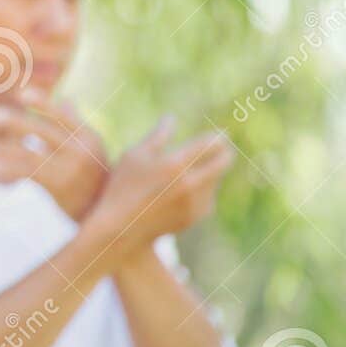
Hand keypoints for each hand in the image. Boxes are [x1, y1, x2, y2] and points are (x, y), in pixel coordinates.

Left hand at [0, 90, 109, 220]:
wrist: (105, 212)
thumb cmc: (96, 176)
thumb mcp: (92, 149)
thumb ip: (76, 124)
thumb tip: (65, 99)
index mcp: (88, 137)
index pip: (62, 116)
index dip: (42, 103)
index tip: (21, 93)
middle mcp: (81, 151)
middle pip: (45, 131)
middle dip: (18, 122)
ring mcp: (70, 170)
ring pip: (32, 154)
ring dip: (6, 150)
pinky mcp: (60, 187)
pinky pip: (30, 173)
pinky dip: (11, 168)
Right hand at [89, 117, 233, 251]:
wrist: (121, 227)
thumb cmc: (122, 185)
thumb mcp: (133, 155)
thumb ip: (157, 135)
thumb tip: (171, 118)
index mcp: (174, 164)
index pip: (211, 144)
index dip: (218, 137)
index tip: (220, 134)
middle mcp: (190, 183)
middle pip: (224, 160)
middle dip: (224, 151)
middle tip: (221, 146)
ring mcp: (196, 202)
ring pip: (216, 178)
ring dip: (209, 170)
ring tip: (189, 169)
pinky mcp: (197, 216)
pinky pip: (208, 195)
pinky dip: (201, 189)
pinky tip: (182, 189)